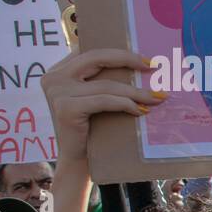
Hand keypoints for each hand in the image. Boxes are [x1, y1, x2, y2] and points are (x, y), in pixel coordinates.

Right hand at [40, 49, 161, 161]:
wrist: (79, 160)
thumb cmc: (93, 129)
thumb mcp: (95, 98)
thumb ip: (104, 80)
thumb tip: (141, 65)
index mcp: (59, 70)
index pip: (90, 51)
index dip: (119, 52)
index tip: (145, 59)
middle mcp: (54, 77)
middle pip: (97, 58)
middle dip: (128, 59)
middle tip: (153, 66)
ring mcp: (57, 92)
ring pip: (106, 84)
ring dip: (136, 91)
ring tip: (157, 97)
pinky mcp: (66, 108)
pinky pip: (104, 100)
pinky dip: (126, 104)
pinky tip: (141, 110)